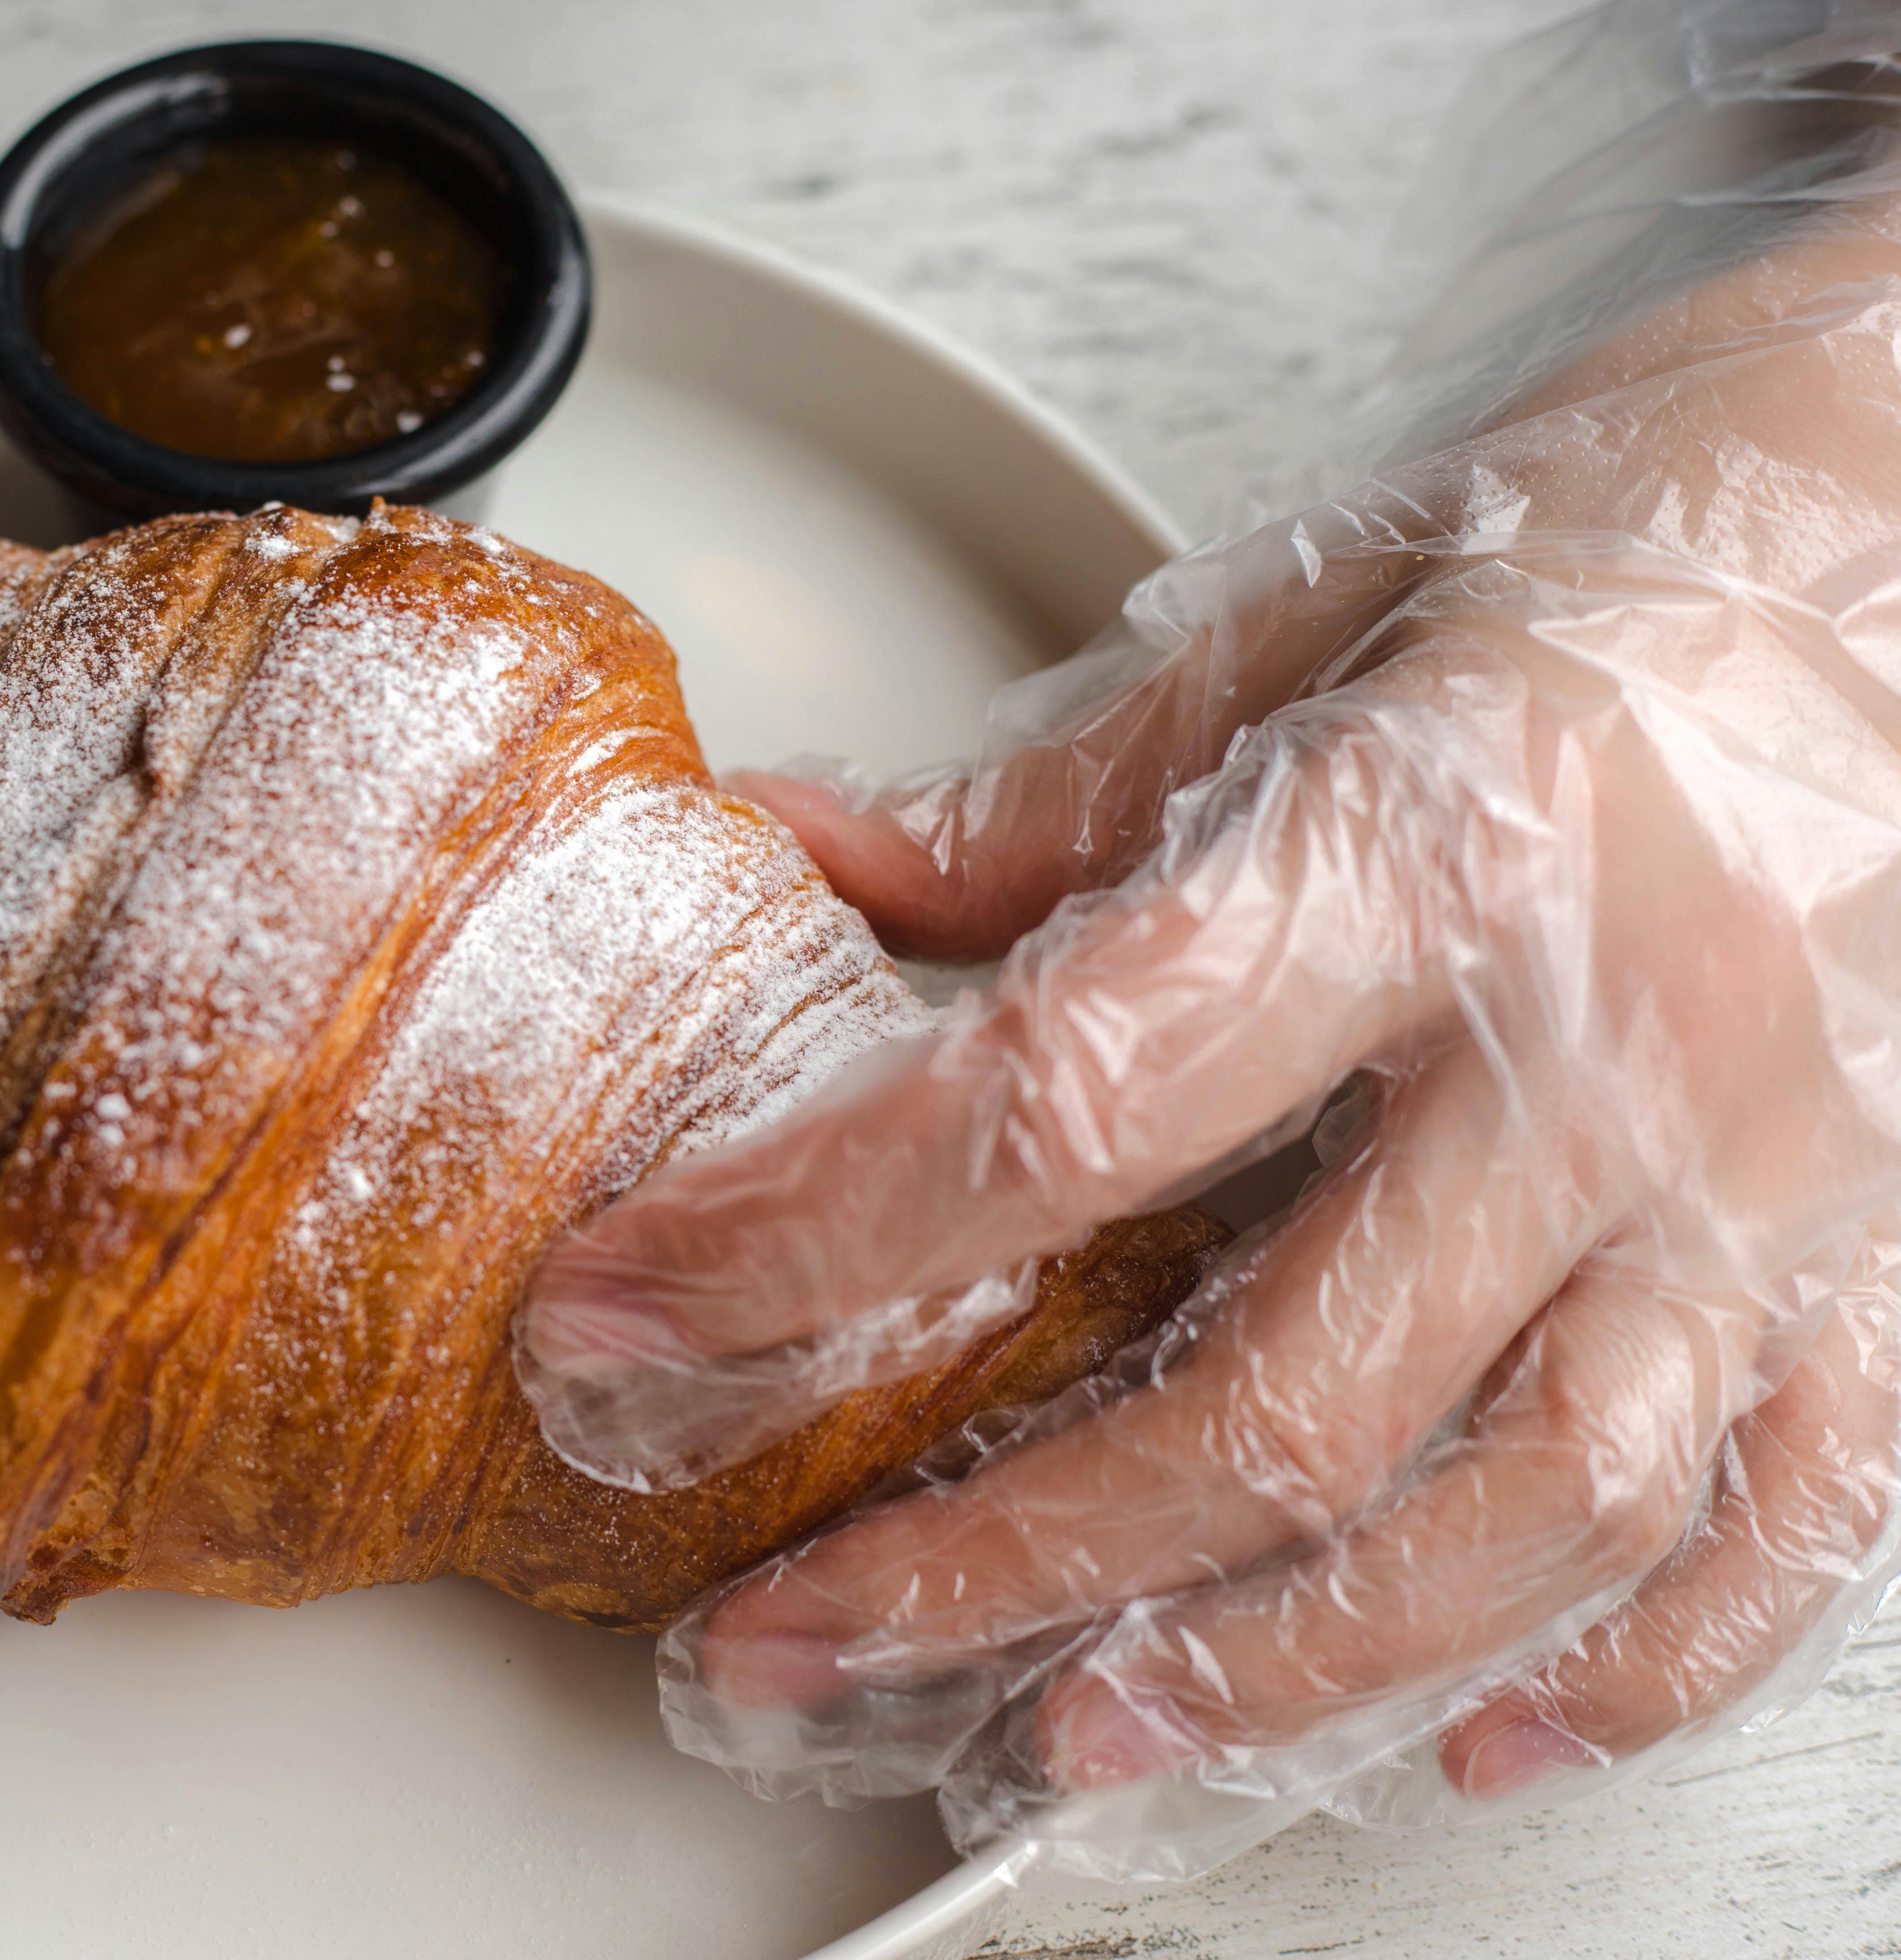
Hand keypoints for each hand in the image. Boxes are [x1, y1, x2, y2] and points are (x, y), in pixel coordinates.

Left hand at [519, 66, 1900, 1876]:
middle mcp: (1611, 1042)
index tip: (626, 1308)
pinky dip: (1624, 1662)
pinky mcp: (1890, 1253)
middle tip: (787, 1633)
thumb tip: (794, 853)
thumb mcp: (1309, 623)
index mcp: (1434, 846)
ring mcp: (1772, 1175)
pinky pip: (1779, 1523)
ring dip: (1269, 1670)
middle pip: (1280, 1393)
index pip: (1062, 1102)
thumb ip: (1047, 800)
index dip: (810, 1233)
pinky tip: (1462, 1735)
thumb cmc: (1621, 544)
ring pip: (1519, 1518)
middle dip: (995, 1556)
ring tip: (1058, 1732)